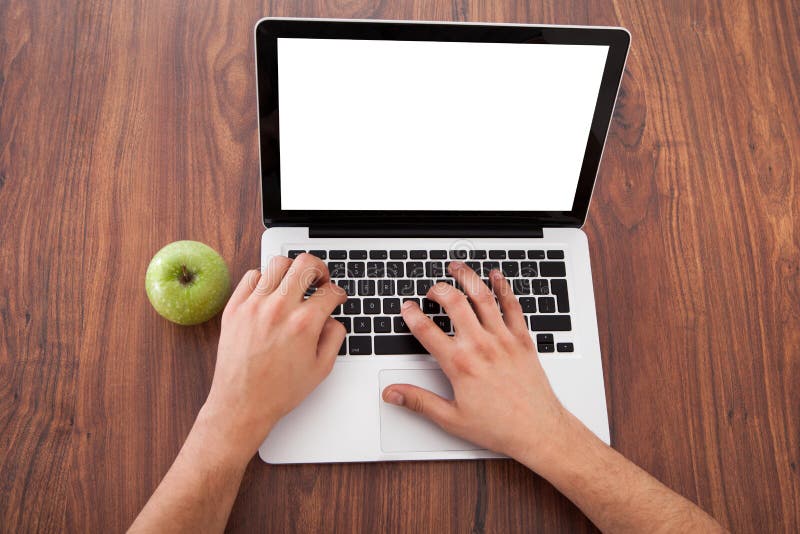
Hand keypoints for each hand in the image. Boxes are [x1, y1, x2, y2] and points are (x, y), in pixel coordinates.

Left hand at [200, 254, 346, 463]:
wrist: (242, 405)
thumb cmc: (278, 391)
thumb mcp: (321, 369)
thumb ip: (334, 337)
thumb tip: (333, 319)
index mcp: (304, 324)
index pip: (330, 291)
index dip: (339, 293)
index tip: (336, 297)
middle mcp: (279, 309)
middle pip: (306, 264)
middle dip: (319, 269)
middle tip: (319, 280)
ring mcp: (254, 306)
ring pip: (278, 263)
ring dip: (292, 269)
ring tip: (295, 282)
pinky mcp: (234, 308)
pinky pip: (251, 276)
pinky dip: (264, 279)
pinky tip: (269, 293)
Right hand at [382, 262, 576, 466]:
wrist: (538, 431)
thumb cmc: (499, 427)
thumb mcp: (451, 418)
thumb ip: (418, 401)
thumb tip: (393, 394)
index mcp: (460, 364)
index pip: (427, 330)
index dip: (412, 314)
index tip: (407, 307)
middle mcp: (481, 346)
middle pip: (454, 303)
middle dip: (438, 290)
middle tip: (432, 290)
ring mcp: (503, 339)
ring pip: (482, 297)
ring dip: (467, 277)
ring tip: (456, 267)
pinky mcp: (522, 340)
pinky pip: (512, 306)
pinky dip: (503, 288)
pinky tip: (496, 277)